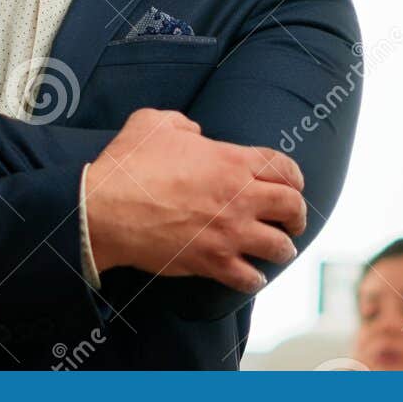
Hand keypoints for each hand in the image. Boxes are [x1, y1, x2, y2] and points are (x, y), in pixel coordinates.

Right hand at [84, 108, 306, 292]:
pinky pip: (249, 277)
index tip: (294, 185)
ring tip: (277, 249)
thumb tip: (194, 131)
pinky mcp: (212, 262)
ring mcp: (229, 233)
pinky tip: (251, 276)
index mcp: (231, 161)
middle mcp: (239, 197)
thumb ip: (182, 123)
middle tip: (292, 220)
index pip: (285, 167)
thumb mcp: (153, 123)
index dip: (295, 177)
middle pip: (293, 207)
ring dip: (282, 248)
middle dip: (297, 214)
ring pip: (279, 246)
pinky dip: (254, 278)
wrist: (105, 210)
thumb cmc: (128, 165)